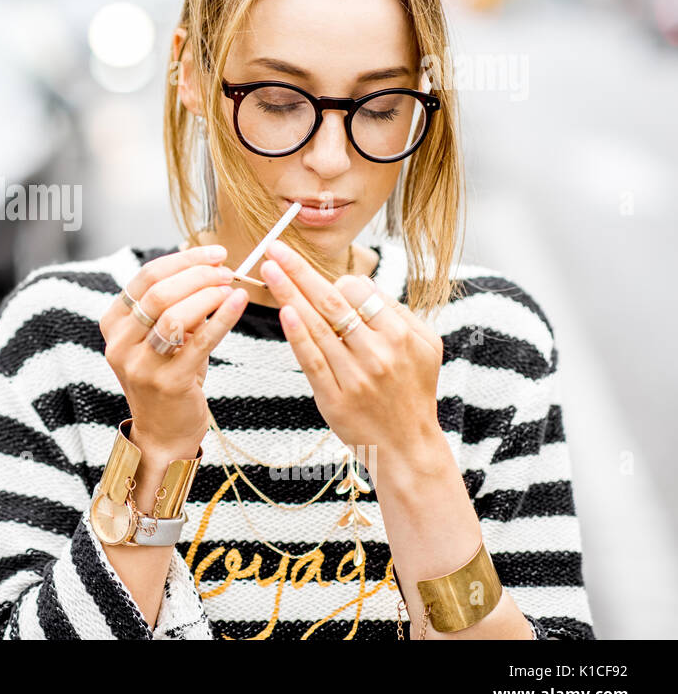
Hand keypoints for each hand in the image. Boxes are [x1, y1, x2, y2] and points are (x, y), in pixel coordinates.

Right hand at [99, 243, 248, 453]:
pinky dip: (222, 317)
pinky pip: (199, 341)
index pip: (146, 278)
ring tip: (231, 287)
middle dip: (197, 274)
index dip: (183, 260)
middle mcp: (119, 344)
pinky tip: (239, 302)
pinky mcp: (167, 383)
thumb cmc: (168, 375)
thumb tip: (204, 261)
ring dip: (207, 294)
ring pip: (174, 314)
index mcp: (113, 323)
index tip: (214, 252)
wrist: (164, 432)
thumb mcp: (161, 336)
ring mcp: (140, 365)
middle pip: (158, 292)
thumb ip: (173, 302)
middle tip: (227, 269)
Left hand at [259, 238, 444, 475]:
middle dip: (299, 270)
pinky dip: (297, 334)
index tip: (323, 280)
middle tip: (274, 247)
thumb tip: (359, 285)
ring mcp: (355, 376)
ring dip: (288, 293)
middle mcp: (379, 353)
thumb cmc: (413, 390)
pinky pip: (311, 359)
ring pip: (316, 325)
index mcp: (401, 335)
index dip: (337, 280)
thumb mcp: (425, 347)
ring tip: (268, 268)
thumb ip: (397, 314)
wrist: (409, 447)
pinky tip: (283, 311)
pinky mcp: (334, 398)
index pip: (359, 290)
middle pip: (332, 300)